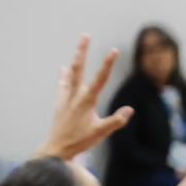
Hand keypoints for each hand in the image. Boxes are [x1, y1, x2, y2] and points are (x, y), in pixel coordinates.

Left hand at [35, 35, 133, 159]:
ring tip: (79, 48)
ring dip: (75, 60)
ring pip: (70, 74)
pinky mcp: (60, 104)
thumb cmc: (79, 142)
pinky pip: (62, 85)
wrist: (56, 149)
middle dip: (82, 51)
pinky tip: (63, 69)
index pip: (100, 79)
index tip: (114, 50)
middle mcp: (74, 96)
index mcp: (86, 101)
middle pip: (78, 68)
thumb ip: (116, 121)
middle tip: (85, 35)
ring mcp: (65, 99)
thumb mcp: (101, 133)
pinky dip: (64, 76)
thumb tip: (130, 109)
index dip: (108, 64)